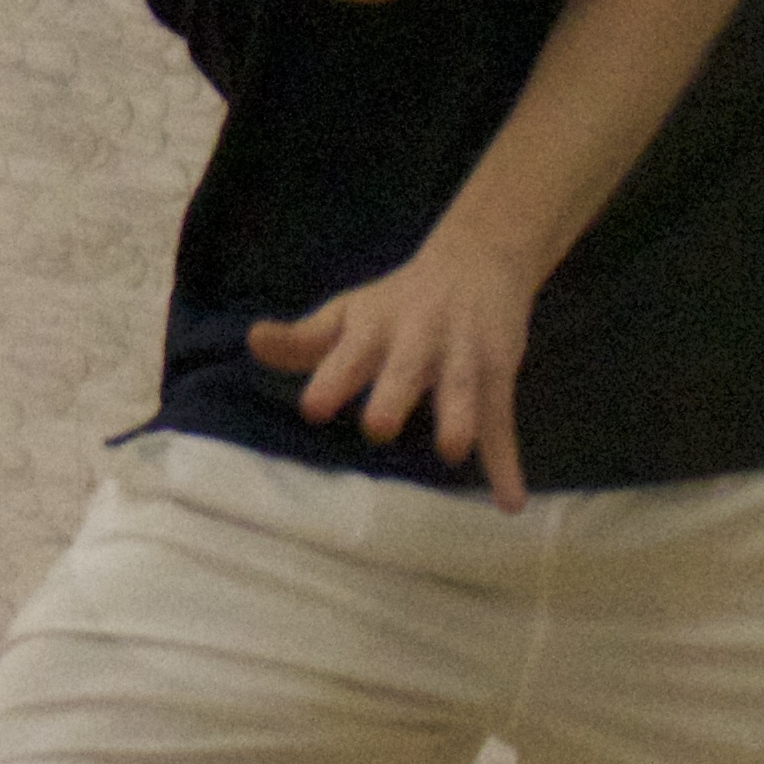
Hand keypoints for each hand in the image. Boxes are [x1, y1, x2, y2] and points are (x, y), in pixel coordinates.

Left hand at [249, 230, 540, 507]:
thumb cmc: (397, 303)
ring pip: (463, 391)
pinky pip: (501, 423)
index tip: (315, 409)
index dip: (333, 380)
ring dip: (459, 419)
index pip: (349, 355)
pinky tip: (510, 502)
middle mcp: (417, 342)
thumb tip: (253, 341)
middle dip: (394, 395)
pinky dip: (506, 462)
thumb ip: (302, 339)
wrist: (478, 261)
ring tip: (452, 451)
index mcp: (373, 330)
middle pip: (406, 369)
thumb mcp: (348, 314)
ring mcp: (461, 359)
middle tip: (378, 426)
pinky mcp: (497, 378)